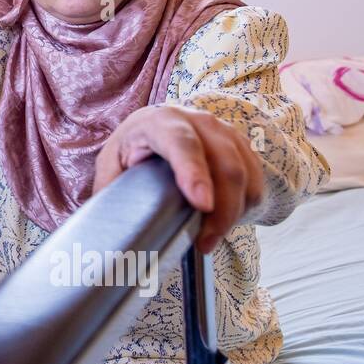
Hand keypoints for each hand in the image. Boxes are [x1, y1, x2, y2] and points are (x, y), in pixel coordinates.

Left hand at [92, 104, 264, 253]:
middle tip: (205, 242)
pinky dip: (245, 207)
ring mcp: (225, 132)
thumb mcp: (111, 166)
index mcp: (159, 121)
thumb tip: (107, 228)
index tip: (202, 205)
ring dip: (234, 213)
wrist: (157, 129)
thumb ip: (110, 190)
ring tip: (209, 239)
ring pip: (245, 175)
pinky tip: (224, 221)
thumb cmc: (132, 150)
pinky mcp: (242, 147)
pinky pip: (256, 181)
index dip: (194, 173)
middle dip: (220, 210)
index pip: (181, 142)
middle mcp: (198, 120)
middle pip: (224, 164)